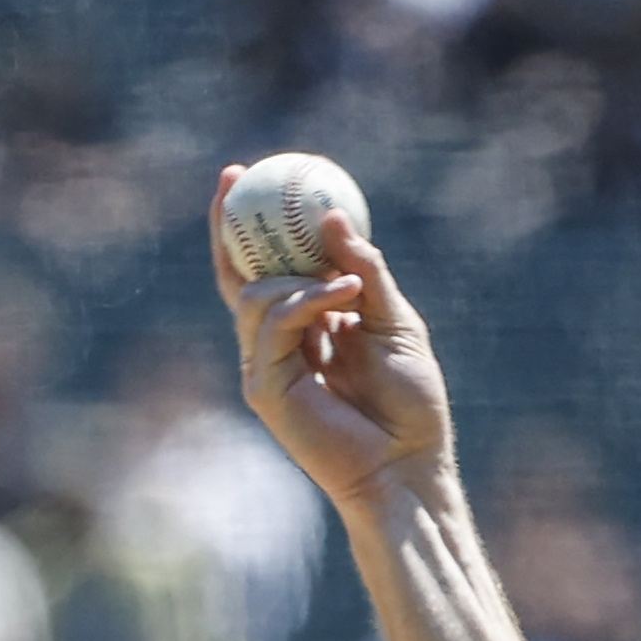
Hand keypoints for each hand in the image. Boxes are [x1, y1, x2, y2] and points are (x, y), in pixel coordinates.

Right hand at [210, 165, 450, 507]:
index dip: (253, 224)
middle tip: (236, 178)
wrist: (407, 466)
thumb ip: (366, 271)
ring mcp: (267, 365)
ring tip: (348, 284)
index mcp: (309, 324)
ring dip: (299, 276)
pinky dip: (305, 301)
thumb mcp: (396, 321)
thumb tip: (332, 217)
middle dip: (228, 224)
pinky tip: (343, 297)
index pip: (269, 267)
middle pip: (237, 275)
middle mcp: (280, 342)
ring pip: (255, 294)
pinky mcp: (265, 387)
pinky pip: (272, 323)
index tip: (252, 175)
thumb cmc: (411, 404)